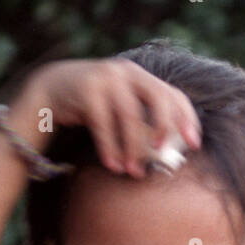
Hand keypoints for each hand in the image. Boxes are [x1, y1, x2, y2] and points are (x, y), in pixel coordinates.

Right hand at [20, 58, 202, 176]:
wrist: (52, 88)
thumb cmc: (94, 104)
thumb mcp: (121, 105)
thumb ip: (143, 121)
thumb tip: (167, 154)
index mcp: (142, 76)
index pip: (173, 94)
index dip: (186, 118)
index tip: (193, 144)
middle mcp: (127, 72)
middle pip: (157, 97)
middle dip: (165, 127)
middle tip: (162, 153)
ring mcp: (106, 78)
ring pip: (129, 116)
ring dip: (133, 148)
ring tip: (134, 172)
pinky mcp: (86, 90)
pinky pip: (103, 124)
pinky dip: (110, 148)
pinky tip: (114, 166)